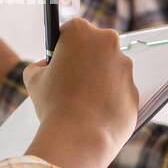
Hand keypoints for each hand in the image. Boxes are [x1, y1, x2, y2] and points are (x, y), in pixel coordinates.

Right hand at [23, 18, 138, 167]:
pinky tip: (94, 114)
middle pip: (94, 47)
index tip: (60, 59)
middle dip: (84, 60)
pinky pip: (118, 92)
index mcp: (80, 32)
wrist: (78, 136)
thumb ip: (40, 65)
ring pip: (109, 69)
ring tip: (80, 103)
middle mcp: (107, 42)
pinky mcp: (134, 90)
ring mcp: (125, 66)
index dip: (63, 46)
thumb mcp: (33, 78)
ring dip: (98, 81)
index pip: (71, 31)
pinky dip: (108, 100)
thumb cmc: (53, 104)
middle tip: (69, 81)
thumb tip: (48, 66)